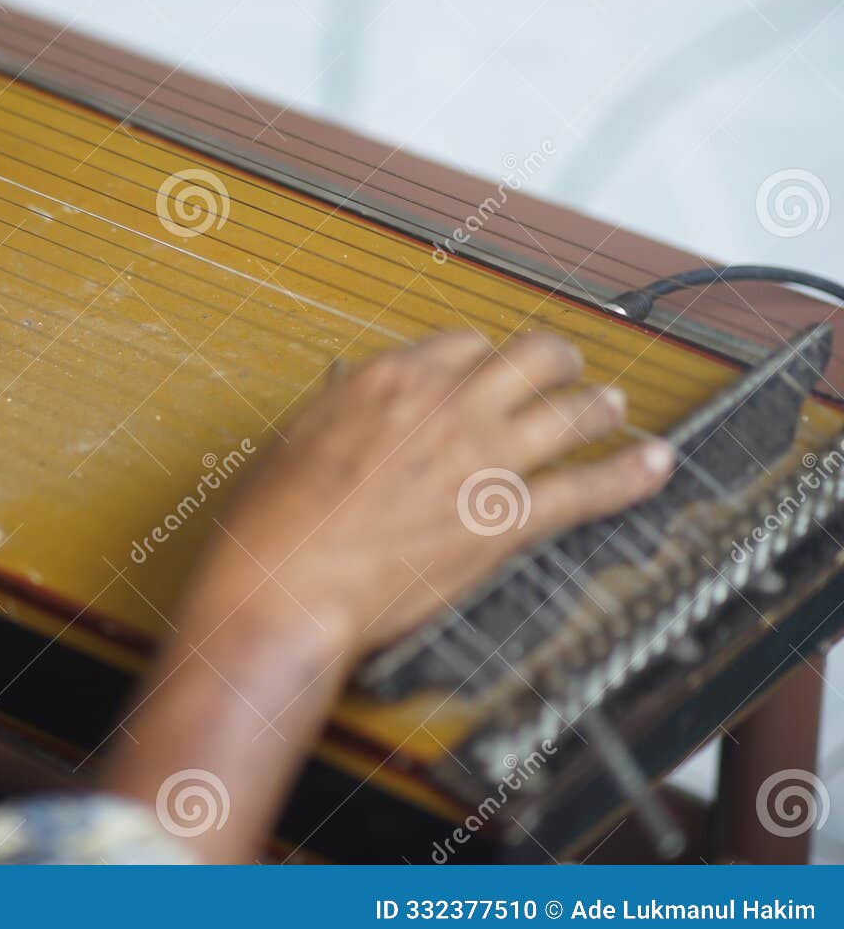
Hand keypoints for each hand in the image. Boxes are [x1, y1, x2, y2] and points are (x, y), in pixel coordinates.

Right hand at [102, 331, 674, 860]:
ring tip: (612, 407)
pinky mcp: (508, 517)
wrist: (289, 584)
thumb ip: (340, 415)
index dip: (482, 357)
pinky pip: (590, 486)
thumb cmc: (273, 524)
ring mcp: (484, 458)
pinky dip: (630, 474)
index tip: (484, 372)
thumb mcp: (293, 441)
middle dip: (555, 361)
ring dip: (599, 405)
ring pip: (572, 410)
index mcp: (389, 380)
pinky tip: (655, 463)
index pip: (461, 344)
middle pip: (530, 357)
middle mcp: (446, 404)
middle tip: (564, 370)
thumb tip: (351, 403)